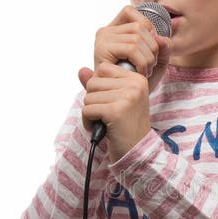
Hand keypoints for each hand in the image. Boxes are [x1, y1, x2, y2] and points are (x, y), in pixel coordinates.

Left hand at [78, 6, 171, 160]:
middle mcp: (134, 85)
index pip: (103, 68)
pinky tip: (100, 128)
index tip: (110, 102)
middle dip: (93, 100)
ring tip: (104, 122)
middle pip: (93, 82)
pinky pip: (87, 110)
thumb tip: (81, 70)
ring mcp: (126, 97)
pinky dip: (89, 122)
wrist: (137, 150)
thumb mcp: (116, 100)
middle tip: (106, 114)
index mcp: (137, 79)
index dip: (100, 87)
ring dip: (90, 113)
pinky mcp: (115, 111)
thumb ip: (100, 85)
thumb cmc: (126, 126)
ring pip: (88, 96)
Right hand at [93, 5, 171, 93]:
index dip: (148, 27)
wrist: (123, 105)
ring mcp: (102, 40)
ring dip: (148, 57)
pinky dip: (142, 62)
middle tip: (150, 66)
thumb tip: (162, 38)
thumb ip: (164, 49)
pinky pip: (131, 48)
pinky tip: (140, 74)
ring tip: (145, 72)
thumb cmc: (136, 84)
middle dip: (152, 48)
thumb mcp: (155, 64)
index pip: (131, 12)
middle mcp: (105, 32)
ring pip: (137, 37)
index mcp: (114, 30)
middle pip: (139, 26)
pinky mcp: (101, 50)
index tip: (151, 49)